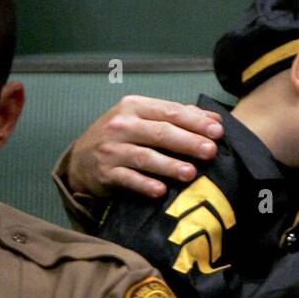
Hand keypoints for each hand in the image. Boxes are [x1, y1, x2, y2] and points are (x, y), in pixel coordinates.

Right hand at [65, 95, 224, 198]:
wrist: (81, 159)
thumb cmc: (121, 136)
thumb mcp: (143, 118)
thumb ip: (177, 116)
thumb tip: (214, 120)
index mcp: (134, 106)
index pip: (169, 111)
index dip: (195, 121)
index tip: (217, 131)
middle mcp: (121, 125)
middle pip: (160, 132)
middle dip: (187, 142)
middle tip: (210, 151)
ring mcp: (112, 149)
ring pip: (145, 156)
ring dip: (169, 165)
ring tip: (191, 173)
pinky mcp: (105, 172)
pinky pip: (128, 179)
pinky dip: (144, 184)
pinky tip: (161, 191)